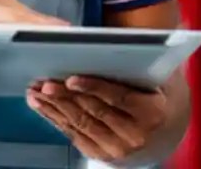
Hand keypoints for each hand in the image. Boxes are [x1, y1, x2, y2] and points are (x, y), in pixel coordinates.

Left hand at [26, 76, 169, 163]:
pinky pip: (74, 135)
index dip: (93, 87)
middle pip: (94, 112)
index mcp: (153, 113)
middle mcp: (135, 135)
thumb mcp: (159, 78)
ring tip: (37, 92)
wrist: (164, 131)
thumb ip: (140, 66)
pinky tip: (42, 106)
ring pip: (80, 124)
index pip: (119, 98)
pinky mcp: (101, 155)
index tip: (72, 78)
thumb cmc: (157, 95)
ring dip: (55, 108)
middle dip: (66, 97)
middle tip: (45, 83)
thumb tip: (106, 45)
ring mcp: (117, 149)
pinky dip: (55, 119)